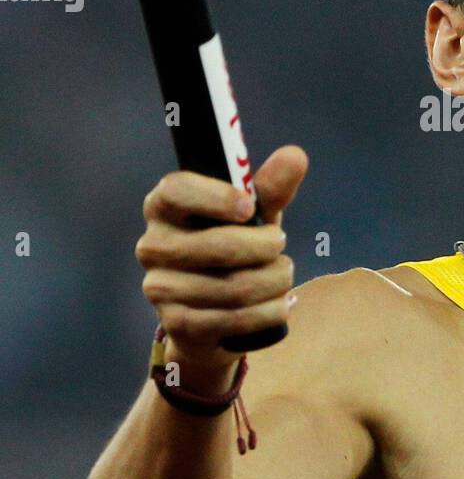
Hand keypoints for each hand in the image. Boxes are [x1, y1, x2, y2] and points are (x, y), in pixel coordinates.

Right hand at [135, 145, 308, 380]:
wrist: (212, 316)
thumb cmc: (231, 250)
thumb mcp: (251, 217)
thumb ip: (269, 188)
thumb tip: (295, 156)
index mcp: (164, 207)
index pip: (176, 190)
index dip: (216, 196)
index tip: (249, 206)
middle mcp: (153, 245)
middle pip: (219, 245)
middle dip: (266, 246)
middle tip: (280, 244)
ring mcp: (160, 287)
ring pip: (233, 287)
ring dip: (275, 282)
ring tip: (285, 275)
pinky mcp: (177, 323)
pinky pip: (234, 318)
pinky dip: (269, 311)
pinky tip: (280, 303)